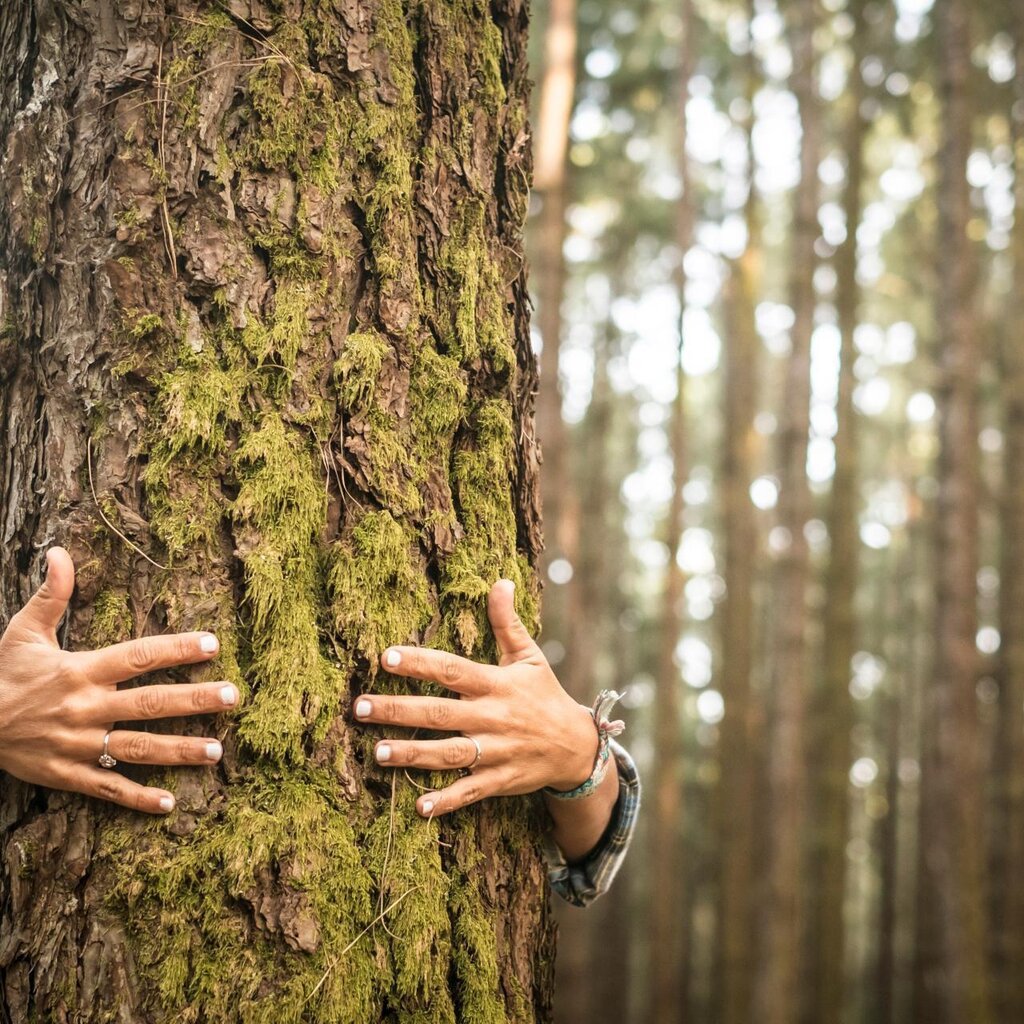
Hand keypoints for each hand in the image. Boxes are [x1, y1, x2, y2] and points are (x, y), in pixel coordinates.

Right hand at [0, 547, 238, 813]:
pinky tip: (169, 804)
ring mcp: (77, 744)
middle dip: (194, 700)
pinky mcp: (66, 774)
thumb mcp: (24, 631)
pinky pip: (107, 788)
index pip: (138, 656)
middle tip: (232, 697)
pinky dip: (137, 799)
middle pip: (149, 703)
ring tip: (218, 752)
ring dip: (179, 751)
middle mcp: (85, 707)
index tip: (212, 644)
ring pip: (137, 748)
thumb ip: (52, 594)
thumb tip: (58, 551)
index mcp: (81, 670)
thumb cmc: (2, 674)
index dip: (176, 649)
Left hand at [353, 579, 598, 817]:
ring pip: (449, 753)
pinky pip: (470, 791)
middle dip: (399, 710)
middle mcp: (492, 717)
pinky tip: (419, 806)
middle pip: (440, 713)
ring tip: (378, 752)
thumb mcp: (530, 656)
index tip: (388, 656)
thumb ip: (507, 622)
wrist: (576, 746)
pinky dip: (447, 801)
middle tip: (360, 707)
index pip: (453, 670)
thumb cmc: (544, 695)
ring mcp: (496, 751)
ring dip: (413, 754)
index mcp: (496, 684)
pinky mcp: (499, 780)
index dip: (421, 663)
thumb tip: (501, 581)